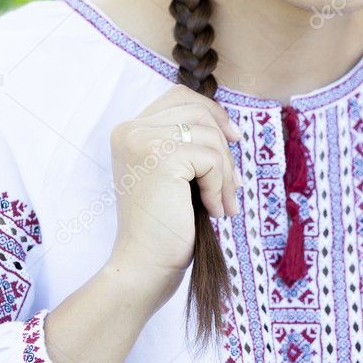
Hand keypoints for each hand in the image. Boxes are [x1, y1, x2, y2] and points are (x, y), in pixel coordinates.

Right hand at [108, 84, 242, 284]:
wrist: (144, 265)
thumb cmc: (164, 224)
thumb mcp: (175, 174)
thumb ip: (190, 145)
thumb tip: (232, 131)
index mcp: (129, 130)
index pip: (179, 97)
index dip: (211, 112)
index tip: (233, 138)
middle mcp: (131, 130)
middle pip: (198, 111)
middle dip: (223, 147)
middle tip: (232, 183)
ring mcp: (143, 141)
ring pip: (210, 135)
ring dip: (225, 173)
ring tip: (223, 204)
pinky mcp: (162, 157)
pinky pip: (212, 159)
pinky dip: (221, 186)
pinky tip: (215, 211)